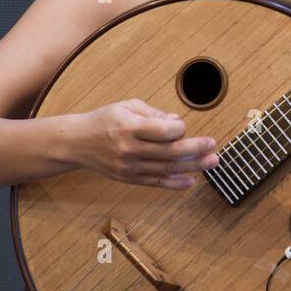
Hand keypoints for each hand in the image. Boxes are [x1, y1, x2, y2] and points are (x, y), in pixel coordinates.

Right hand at [73, 99, 218, 188]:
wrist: (78, 143)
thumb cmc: (105, 120)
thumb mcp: (127, 107)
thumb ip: (153, 113)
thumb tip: (178, 122)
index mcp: (129, 127)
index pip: (163, 131)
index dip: (178, 128)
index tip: (182, 125)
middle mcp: (129, 149)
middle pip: (169, 152)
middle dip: (195, 149)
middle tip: (213, 145)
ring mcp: (129, 167)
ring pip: (166, 169)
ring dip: (193, 166)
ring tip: (212, 161)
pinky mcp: (129, 179)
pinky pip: (156, 183)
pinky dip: (174, 184)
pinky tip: (191, 181)